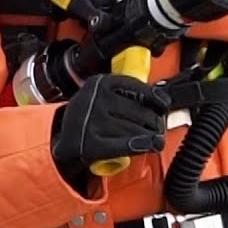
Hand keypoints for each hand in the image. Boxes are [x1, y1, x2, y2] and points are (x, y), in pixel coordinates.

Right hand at [50, 73, 169, 180]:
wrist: (63, 139)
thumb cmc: (90, 115)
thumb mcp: (102, 95)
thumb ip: (127, 93)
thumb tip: (163, 100)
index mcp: (99, 83)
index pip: (135, 86)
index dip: (154, 97)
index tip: (164, 105)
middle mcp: (95, 99)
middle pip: (139, 111)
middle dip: (154, 121)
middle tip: (157, 127)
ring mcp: (92, 121)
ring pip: (135, 129)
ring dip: (150, 136)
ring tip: (154, 138)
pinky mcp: (90, 144)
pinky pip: (124, 145)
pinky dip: (142, 145)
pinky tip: (152, 145)